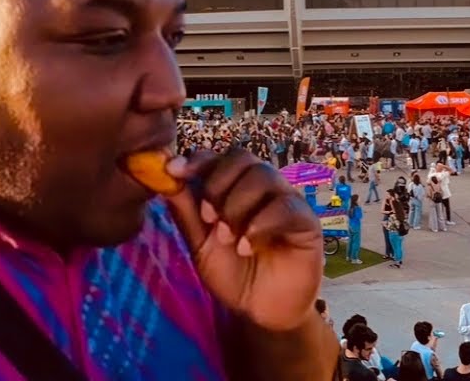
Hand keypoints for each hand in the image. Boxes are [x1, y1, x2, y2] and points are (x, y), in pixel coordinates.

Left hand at [165, 149, 323, 331]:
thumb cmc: (233, 273)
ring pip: (263, 176)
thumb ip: (186, 211)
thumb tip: (164, 176)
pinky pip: (284, 206)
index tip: (175, 171)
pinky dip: (260, 224)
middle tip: (208, 218)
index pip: (220, 156)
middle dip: (218, 185)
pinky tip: (246, 246)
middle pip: (242, 157)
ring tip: (228, 238)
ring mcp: (286, 201)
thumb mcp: (200, 243)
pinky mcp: (306, 221)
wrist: (261, 311)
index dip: (197, 159)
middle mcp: (263, 187)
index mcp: (236, 187)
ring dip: (237, 206)